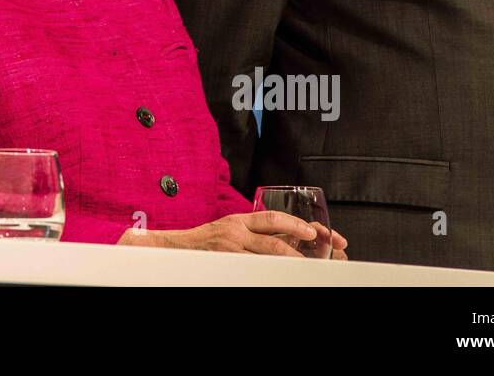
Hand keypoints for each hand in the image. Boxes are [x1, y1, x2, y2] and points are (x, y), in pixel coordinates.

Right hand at [122, 210, 348, 258]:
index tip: (313, 232)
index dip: (295, 224)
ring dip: (290, 263)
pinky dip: (270, 272)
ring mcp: (230, 251)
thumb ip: (252, 231)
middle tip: (320, 255)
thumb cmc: (203, 241)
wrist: (174, 250)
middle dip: (300, 248)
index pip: (271, 218)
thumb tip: (286, 238)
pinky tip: (280, 275)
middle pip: (274, 241)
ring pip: (267, 258)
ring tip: (307, 268)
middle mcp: (234, 233)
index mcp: (238, 221)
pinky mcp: (225, 264)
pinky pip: (253, 269)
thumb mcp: (228, 228)